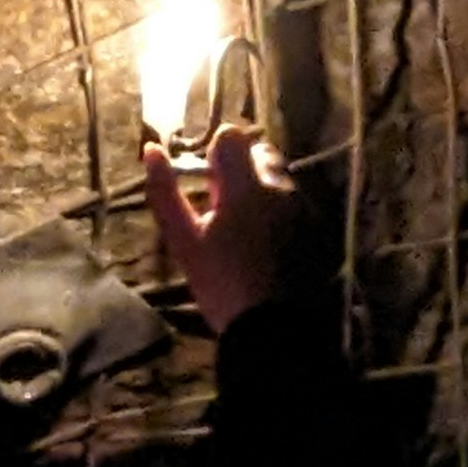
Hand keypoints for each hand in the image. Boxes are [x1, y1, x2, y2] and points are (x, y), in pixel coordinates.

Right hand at [143, 122, 306, 335]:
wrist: (272, 329)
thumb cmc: (221, 285)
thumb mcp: (184, 241)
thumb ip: (165, 192)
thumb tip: (151, 149)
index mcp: (247, 187)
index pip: (231, 137)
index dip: (215, 153)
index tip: (208, 183)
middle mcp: (281, 188)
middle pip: (260, 154)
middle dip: (241, 172)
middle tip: (224, 210)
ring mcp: (303, 208)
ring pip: (278, 181)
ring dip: (261, 193)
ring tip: (245, 232)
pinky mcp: (316, 229)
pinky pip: (293, 206)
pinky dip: (278, 215)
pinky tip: (265, 247)